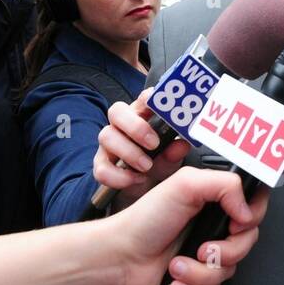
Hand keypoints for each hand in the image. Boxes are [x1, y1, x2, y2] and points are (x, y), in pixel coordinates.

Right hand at [93, 89, 191, 209]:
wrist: (146, 186)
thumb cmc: (159, 161)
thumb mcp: (171, 157)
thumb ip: (175, 151)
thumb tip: (182, 145)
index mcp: (143, 114)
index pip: (142, 99)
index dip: (148, 98)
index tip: (157, 104)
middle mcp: (122, 124)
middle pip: (116, 111)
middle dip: (135, 126)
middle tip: (154, 144)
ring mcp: (109, 143)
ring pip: (106, 136)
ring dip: (128, 152)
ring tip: (147, 166)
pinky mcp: (101, 164)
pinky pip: (101, 169)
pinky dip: (120, 177)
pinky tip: (137, 180)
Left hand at [110, 166, 270, 284]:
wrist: (121, 257)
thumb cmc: (145, 219)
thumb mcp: (185, 184)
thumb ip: (224, 185)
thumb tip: (246, 208)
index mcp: (216, 201)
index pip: (254, 207)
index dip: (251, 218)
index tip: (236, 223)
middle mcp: (214, 227)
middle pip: (246, 245)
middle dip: (224, 253)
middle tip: (202, 249)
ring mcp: (207, 255)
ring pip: (228, 273)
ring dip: (199, 274)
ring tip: (177, 264)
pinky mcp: (197, 280)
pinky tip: (175, 279)